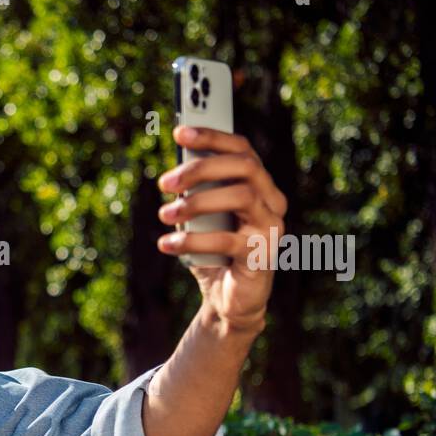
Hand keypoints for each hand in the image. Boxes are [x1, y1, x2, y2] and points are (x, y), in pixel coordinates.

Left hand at [155, 126, 287, 332]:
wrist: (229, 302)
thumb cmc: (215, 254)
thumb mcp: (201, 219)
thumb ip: (195, 195)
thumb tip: (174, 174)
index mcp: (259, 187)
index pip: (242, 150)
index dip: (213, 137)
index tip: (179, 133)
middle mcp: (272, 202)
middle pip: (244, 166)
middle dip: (200, 168)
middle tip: (164, 182)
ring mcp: (271, 228)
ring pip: (240, 196)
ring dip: (196, 202)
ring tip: (164, 214)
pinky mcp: (263, 256)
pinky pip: (227, 240)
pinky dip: (192, 240)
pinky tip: (167, 244)